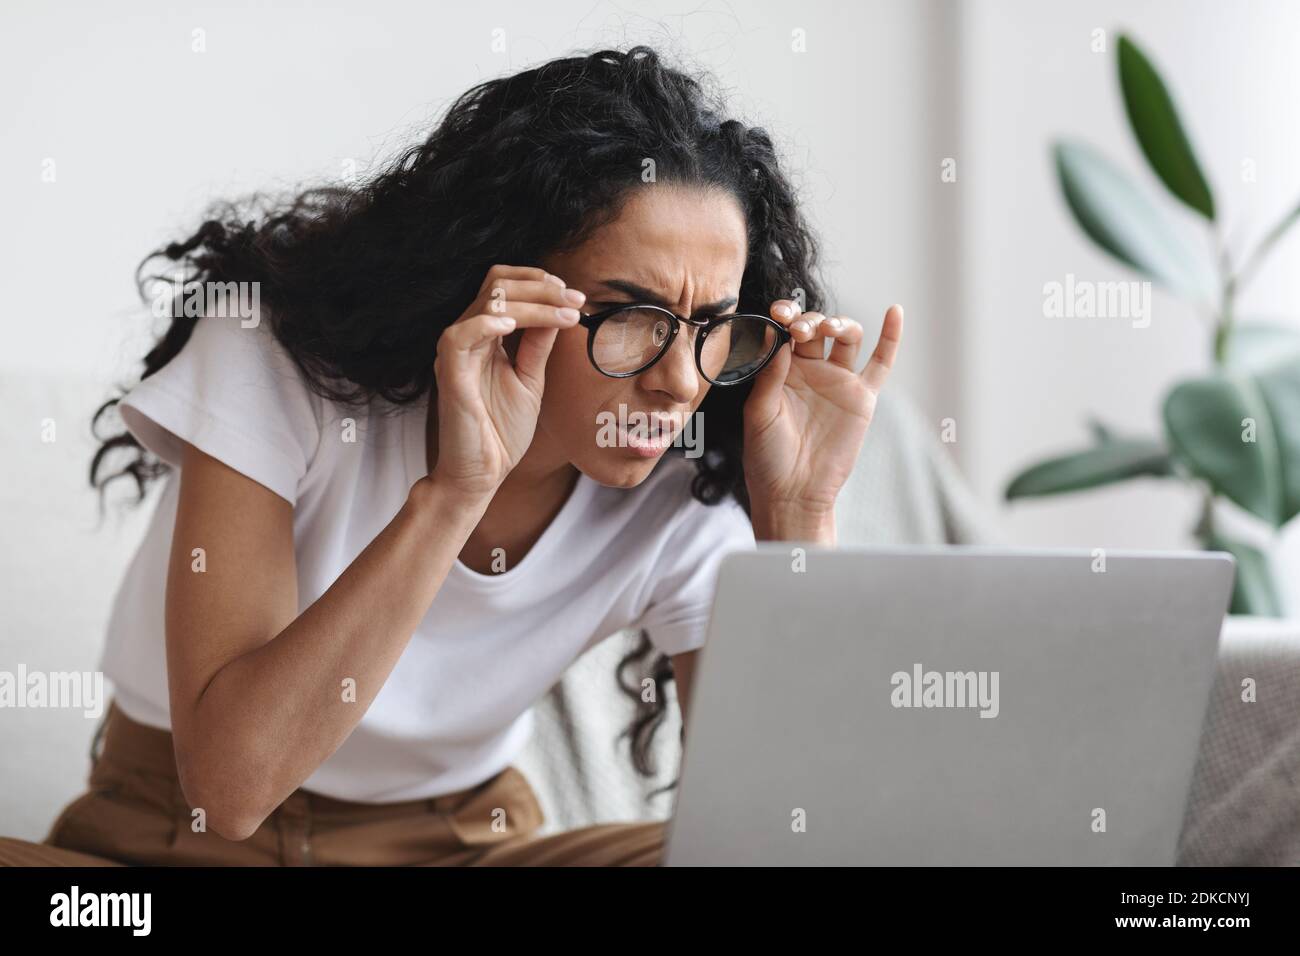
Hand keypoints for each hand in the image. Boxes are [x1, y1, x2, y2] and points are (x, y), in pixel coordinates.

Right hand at [428, 264, 584, 498]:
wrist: (482, 475)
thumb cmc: (501, 432)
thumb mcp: (530, 380)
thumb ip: (537, 345)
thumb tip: (558, 311)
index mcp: (484, 337)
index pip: (502, 286)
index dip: (537, 282)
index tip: (573, 295)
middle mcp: (467, 337)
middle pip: (496, 284)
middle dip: (541, 286)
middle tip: (575, 299)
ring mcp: (456, 353)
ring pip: (486, 302)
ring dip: (532, 302)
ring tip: (565, 313)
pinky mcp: (449, 373)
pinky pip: (461, 334)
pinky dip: (489, 322)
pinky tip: (517, 325)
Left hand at [743, 301, 903, 525]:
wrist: (793, 492)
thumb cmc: (768, 456)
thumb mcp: (759, 413)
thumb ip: (769, 375)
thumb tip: (778, 337)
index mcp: (781, 370)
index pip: (786, 331)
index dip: (785, 317)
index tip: (779, 313)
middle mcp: (810, 371)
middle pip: (817, 328)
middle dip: (809, 321)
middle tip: (801, 331)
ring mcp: (837, 382)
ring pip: (847, 337)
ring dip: (840, 323)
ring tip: (829, 329)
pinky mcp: (862, 397)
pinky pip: (881, 363)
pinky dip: (891, 337)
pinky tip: (895, 312)